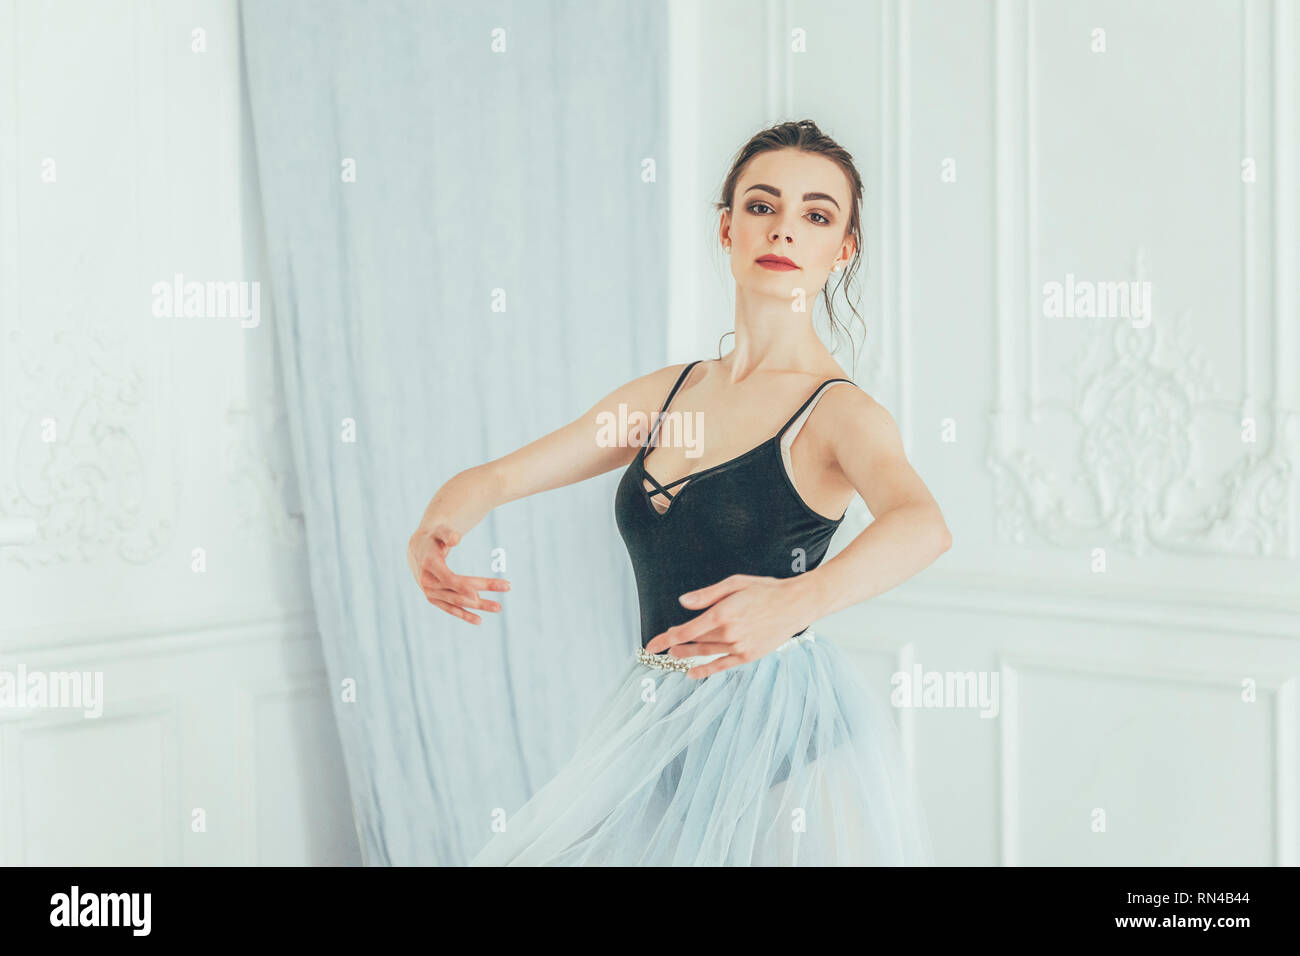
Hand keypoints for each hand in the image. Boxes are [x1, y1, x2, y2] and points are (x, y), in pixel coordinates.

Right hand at [407, 523, 509, 623]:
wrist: (418, 549)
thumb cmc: (433, 537)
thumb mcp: (439, 531)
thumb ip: (447, 534)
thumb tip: (457, 538)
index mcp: (430, 565)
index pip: (449, 579)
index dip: (463, 586)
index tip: (478, 592)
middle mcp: (429, 582)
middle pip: (459, 591)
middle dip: (482, 591)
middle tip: (506, 587)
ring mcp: (431, 593)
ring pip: (458, 602)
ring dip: (479, 606)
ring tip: (498, 607)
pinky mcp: (435, 599)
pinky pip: (451, 609)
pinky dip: (464, 615)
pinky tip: (479, 620)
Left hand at [642, 574, 815, 678]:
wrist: (795, 604)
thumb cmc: (765, 590)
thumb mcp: (734, 583)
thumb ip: (707, 594)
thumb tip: (684, 602)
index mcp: (722, 613)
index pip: (686, 630)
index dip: (666, 638)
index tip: (651, 644)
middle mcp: (728, 633)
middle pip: (693, 643)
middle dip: (674, 646)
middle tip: (660, 648)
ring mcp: (738, 646)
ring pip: (705, 654)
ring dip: (686, 657)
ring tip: (673, 657)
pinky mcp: (748, 656)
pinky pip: (721, 666)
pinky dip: (705, 671)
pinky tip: (692, 673)